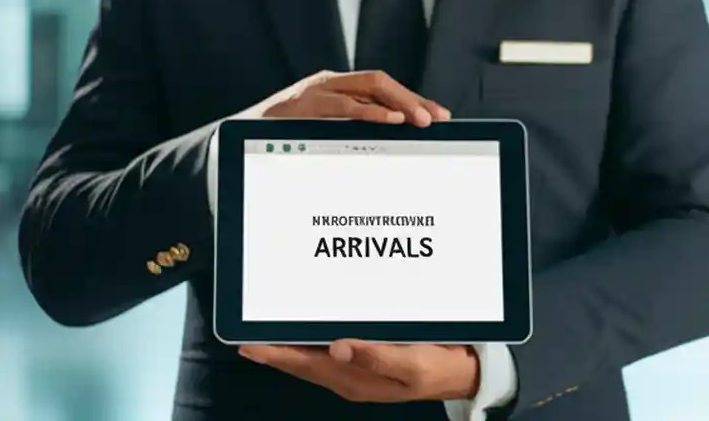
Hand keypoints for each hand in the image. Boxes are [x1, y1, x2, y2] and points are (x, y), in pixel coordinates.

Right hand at [236, 70, 450, 126]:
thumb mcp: (325, 135)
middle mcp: (329, 83)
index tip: (442, 117)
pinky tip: (390, 120)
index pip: (384, 88)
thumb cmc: (283, 143)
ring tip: (420, 120)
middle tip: (436, 119)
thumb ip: (352, 133)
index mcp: (337, 89)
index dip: (414, 100)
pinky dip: (370, 111)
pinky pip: (343, 105)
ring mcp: (316, 91)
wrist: (235, 141)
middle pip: (380, 82)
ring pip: (368, 86)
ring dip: (399, 103)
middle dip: (412, 99)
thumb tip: (396, 142)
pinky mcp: (303, 104)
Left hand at [239, 339, 479, 402]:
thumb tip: (335, 348)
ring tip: (266, 330)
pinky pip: (328, 352)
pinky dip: (311, 339)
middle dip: (275, 350)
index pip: (305, 365)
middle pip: (302, 363)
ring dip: (290, 345)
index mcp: (354, 380)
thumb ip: (375, 357)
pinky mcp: (366, 361)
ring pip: (312, 357)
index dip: (276, 355)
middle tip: (246, 335)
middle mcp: (348, 377)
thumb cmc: (437, 367)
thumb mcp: (411, 364)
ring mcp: (356, 371)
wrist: (462, 373)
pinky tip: (306, 328)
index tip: (248, 344)